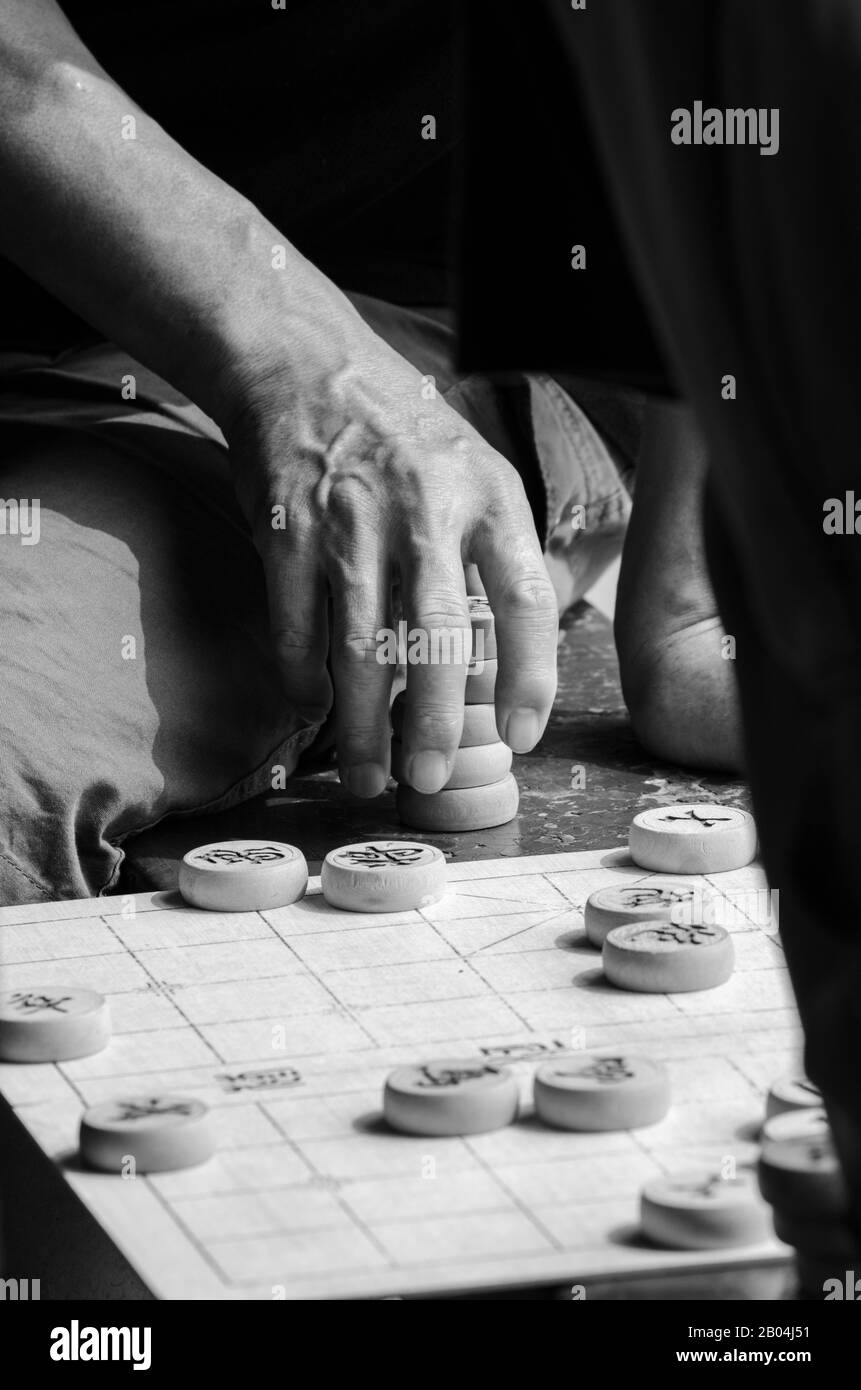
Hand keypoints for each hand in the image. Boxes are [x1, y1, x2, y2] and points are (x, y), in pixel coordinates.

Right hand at [222, 321, 557, 796]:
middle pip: (436, 637)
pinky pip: (295, 625)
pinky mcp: (286, 527)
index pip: (527, 599)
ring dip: (362, 725)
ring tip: (368, 778)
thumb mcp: (475, 472)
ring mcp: (350, 519)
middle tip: (426, 781)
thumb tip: (499, 664)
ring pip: (359, 647)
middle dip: (432, 723)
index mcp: (488, 496)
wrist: (305, 363)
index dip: (530, 675)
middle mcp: (424, 509)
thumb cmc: (402, 436)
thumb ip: (492, 557)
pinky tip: (313, 711)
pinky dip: (301, 679)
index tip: (522, 735)